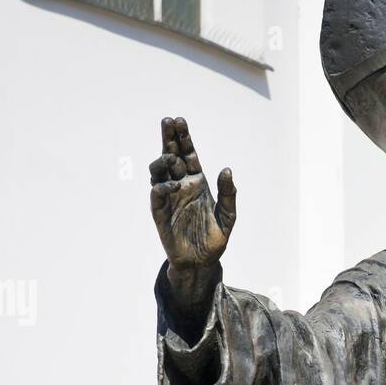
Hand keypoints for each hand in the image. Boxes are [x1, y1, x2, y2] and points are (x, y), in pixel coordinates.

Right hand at [149, 116, 235, 273]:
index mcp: (197, 182)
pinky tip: (173, 185)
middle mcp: (181, 186)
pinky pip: (157, 194)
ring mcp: (169, 198)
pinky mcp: (159, 213)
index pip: (188, 155)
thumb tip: (226, 170)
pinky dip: (162, 186)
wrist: (201, 263)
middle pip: (171, 156)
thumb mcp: (228, 217)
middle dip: (169, 138)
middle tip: (168, 121)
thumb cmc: (214, 240)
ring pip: (159, 171)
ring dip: (163, 160)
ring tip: (170, 157)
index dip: (184, 138)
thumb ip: (228, 194)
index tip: (179, 121)